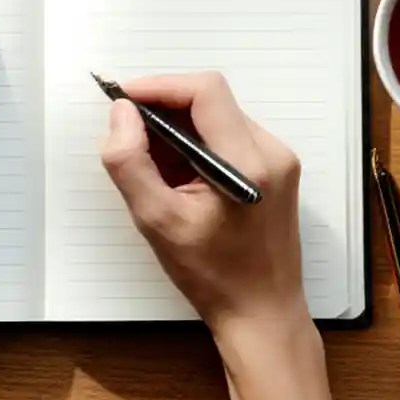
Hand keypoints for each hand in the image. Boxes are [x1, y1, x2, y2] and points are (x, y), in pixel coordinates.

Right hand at [99, 72, 307, 335]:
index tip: (123, 100)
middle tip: (128, 134)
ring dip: (179, 129)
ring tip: (151, 164)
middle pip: (212, 101)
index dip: (160, 86)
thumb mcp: (157, 221)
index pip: (205, 92)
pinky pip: (230, 138)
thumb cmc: (212, 277)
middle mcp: (271, 152)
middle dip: (165, 109)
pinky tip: (177, 177)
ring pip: (219, 118)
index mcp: (248, 162)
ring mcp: (278, 160)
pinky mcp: (276, 171)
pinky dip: (197, 145)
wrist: (262, 313)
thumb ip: (131, 163)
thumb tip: (121, 115)